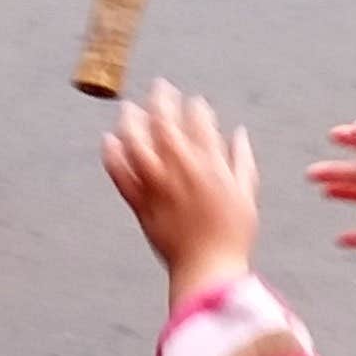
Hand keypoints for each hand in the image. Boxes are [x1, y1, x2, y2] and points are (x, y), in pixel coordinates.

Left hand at [101, 80, 261, 306]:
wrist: (207, 269)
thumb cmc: (232, 234)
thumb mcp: (247, 194)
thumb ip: (241, 160)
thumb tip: (239, 133)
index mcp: (211, 166)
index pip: (199, 123)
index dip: (195, 107)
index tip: (192, 101)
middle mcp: (182, 171)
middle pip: (165, 125)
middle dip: (162, 101)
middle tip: (159, 87)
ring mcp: (158, 187)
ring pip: (138, 144)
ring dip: (131, 122)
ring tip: (127, 108)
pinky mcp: (141, 204)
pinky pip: (121, 175)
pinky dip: (113, 156)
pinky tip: (108, 141)